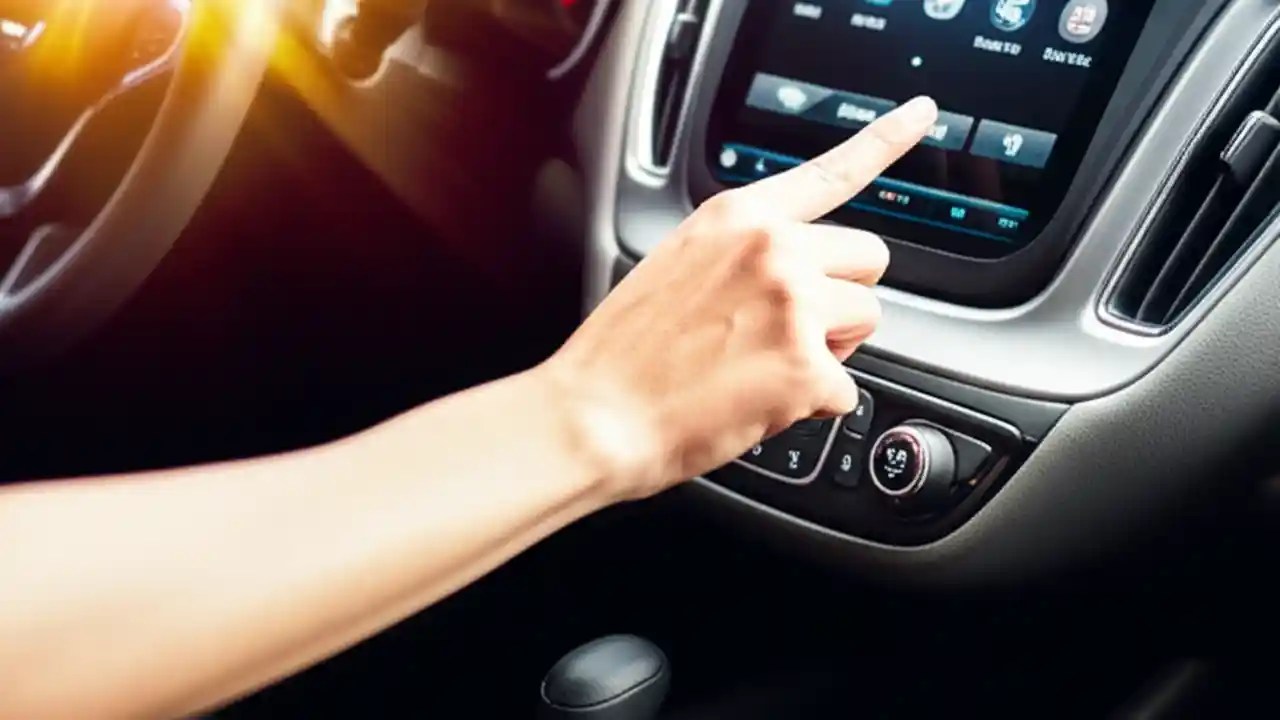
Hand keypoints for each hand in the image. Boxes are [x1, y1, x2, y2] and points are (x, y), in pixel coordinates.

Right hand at [543, 97, 939, 500]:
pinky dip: (812, 406)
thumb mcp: (678, 265)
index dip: (888, 138)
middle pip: (870, 257)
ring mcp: (795, 305)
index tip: (925, 112)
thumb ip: (742, 250)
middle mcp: (774, 249)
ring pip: (867, 320)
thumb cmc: (625, 354)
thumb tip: (790, 266)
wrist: (595, 417)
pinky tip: (760, 401)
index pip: (830, 171)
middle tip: (795, 327)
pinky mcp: (807, 367)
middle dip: (844, 294)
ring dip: (833, 348)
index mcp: (738, 217)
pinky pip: (846, 390)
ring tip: (768, 365)